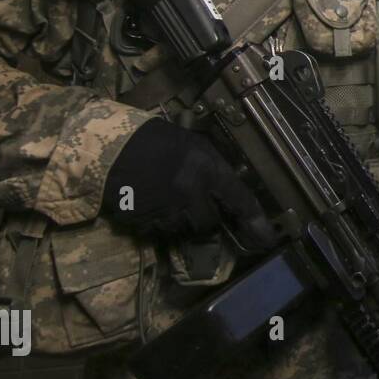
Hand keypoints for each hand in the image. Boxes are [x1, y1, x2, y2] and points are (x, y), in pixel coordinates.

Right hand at [102, 118, 275, 250]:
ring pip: (182, 228)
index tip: (268, 238)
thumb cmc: (156, 140)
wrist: (110, 145)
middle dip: (203, 217)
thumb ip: (213, 170)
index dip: (256, 221)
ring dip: (179, 220)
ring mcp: (165, 209)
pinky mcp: (143, 220)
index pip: (240, 199)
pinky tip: (149, 203)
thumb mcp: (194, 145)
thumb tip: (228, 194)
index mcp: (206, 168)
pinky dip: (156, 223)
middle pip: (208, 222)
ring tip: (165, 198)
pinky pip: (158, 231)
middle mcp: (189, 192)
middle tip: (190, 201)